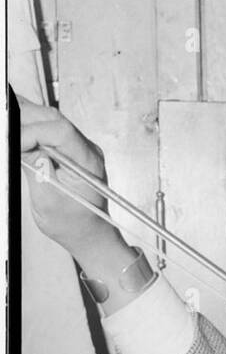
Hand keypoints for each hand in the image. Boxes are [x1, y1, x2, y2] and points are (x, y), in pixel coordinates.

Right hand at [19, 98, 109, 252]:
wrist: (88, 235)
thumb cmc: (73, 225)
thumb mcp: (48, 200)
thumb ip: (34, 166)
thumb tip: (18, 139)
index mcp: (88, 161)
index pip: (59, 130)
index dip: (31, 132)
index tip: (14, 144)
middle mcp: (86, 148)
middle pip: (51, 118)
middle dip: (22, 121)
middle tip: (6, 135)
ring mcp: (77, 146)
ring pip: (46, 119)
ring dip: (23, 122)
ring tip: (8, 133)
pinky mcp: (66, 148)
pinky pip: (45, 128)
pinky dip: (27, 128)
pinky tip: (15, 135)